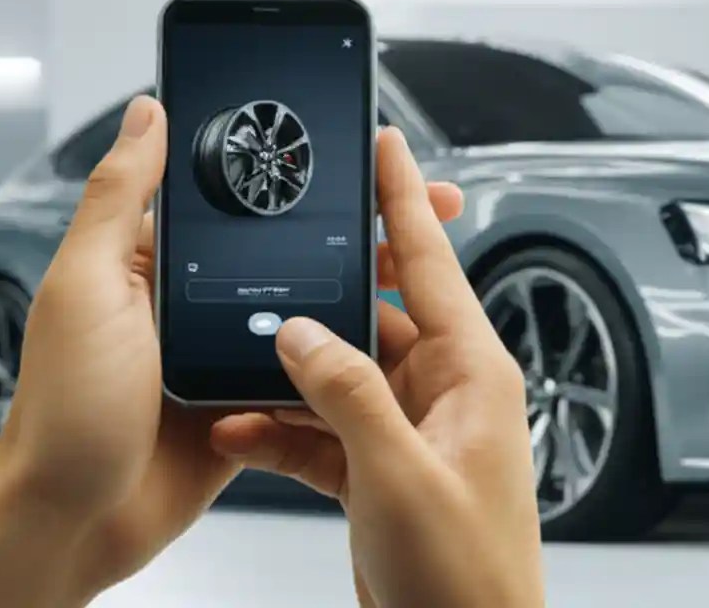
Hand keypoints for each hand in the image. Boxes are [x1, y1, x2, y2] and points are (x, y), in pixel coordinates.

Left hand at [0, 98, 464, 592]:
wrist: (74, 521)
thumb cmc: (63, 409)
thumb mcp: (87, 285)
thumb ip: (118, 198)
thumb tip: (147, 115)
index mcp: (155, 259)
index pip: (241, 200)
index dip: (302, 174)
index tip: (361, 156)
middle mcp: (195, 299)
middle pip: (291, 250)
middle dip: (358, 228)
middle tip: (421, 209)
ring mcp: (225, 353)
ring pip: (309, 308)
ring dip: (362, 292)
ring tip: (419, 276)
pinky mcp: (247, 403)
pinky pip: (307, 373)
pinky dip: (342, 360)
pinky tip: (382, 346)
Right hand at [212, 128, 544, 607]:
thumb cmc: (467, 578)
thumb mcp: (401, 475)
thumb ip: (350, 395)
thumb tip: (304, 334)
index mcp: (470, 373)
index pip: (432, 261)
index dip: (404, 197)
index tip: (384, 144)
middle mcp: (442, 391)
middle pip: (372, 315)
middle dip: (316, 303)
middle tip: (268, 275)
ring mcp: (409, 429)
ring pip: (337, 374)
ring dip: (286, 377)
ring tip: (237, 373)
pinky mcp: (380, 468)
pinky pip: (323, 428)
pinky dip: (282, 428)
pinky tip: (242, 431)